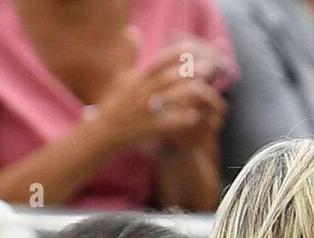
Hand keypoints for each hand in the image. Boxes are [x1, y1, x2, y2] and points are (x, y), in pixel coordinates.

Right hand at [91, 34, 226, 149]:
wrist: (104, 131)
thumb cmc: (115, 103)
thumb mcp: (121, 77)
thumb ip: (129, 55)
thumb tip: (133, 30)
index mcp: (136, 79)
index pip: (157, 62)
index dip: (175, 54)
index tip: (192, 47)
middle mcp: (140, 92)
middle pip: (167, 78)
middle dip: (188, 71)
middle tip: (209, 67)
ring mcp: (145, 110)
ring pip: (169, 98)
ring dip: (189, 92)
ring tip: (205, 89)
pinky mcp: (149, 127)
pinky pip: (169, 122)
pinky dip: (182, 118)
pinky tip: (196, 115)